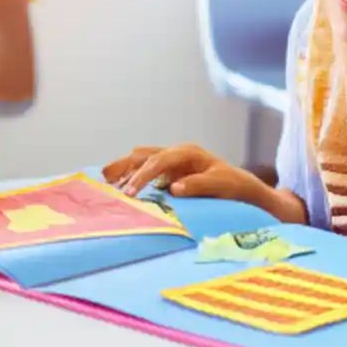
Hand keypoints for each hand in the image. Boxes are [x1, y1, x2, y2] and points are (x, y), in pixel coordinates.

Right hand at [103, 144, 266, 203]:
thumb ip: (197, 185)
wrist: (242, 186)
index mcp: (187, 153)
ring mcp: (173, 160)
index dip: (141, 176)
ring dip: (125, 168)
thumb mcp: (219, 185)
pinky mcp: (170, 170)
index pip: (158, 162)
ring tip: (105, 179)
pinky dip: (133, 175)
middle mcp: (177, 153)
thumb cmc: (233, 185)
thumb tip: (173, 188)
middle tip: (104, 177)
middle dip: (124, 165)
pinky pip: (147, 169)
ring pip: (142, 159)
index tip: (128, 193)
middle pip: (144, 155)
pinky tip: (121, 185)